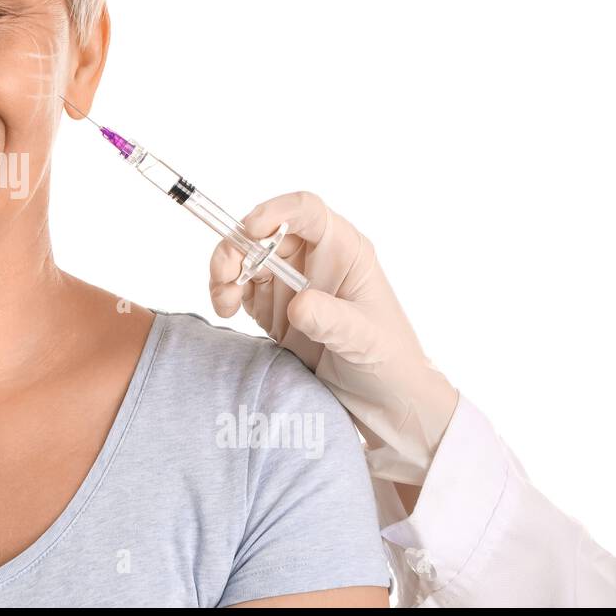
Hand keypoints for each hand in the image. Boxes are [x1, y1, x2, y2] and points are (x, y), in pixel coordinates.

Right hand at [208, 191, 459, 488]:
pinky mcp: (273, 310)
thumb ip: (332, 319)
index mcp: (344, 251)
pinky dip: (224, 294)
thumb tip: (297, 303)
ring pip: (245, 259)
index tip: (250, 229)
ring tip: (224, 301)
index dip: (274, 211)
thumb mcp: (365, 339)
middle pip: (264, 233)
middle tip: (226, 275)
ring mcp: (291, 284)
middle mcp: (314, 260)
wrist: (385, 404)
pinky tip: (227, 311)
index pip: (305, 211)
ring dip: (225, 272)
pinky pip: (239, 289)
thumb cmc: (391, 362)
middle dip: (237, 247)